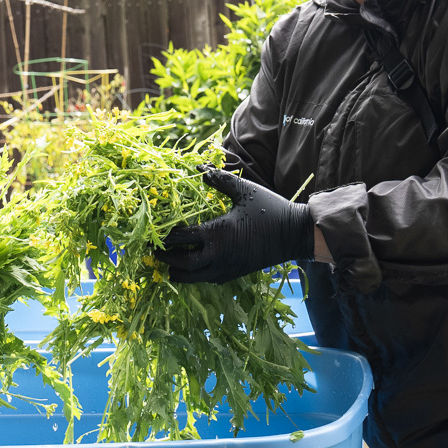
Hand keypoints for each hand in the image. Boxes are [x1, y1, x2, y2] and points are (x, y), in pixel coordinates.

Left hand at [156, 168, 313, 283]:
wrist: (294, 235)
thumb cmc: (269, 209)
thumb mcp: (244, 191)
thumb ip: (219, 180)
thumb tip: (199, 169)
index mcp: (217, 234)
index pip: (181, 238)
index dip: (165, 235)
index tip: (156, 230)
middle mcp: (217, 256)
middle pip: (180, 264)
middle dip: (165, 258)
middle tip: (154, 251)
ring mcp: (225, 269)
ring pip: (192, 278)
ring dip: (177, 271)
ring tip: (169, 262)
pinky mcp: (233, 275)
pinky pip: (206, 279)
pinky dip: (194, 275)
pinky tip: (192, 264)